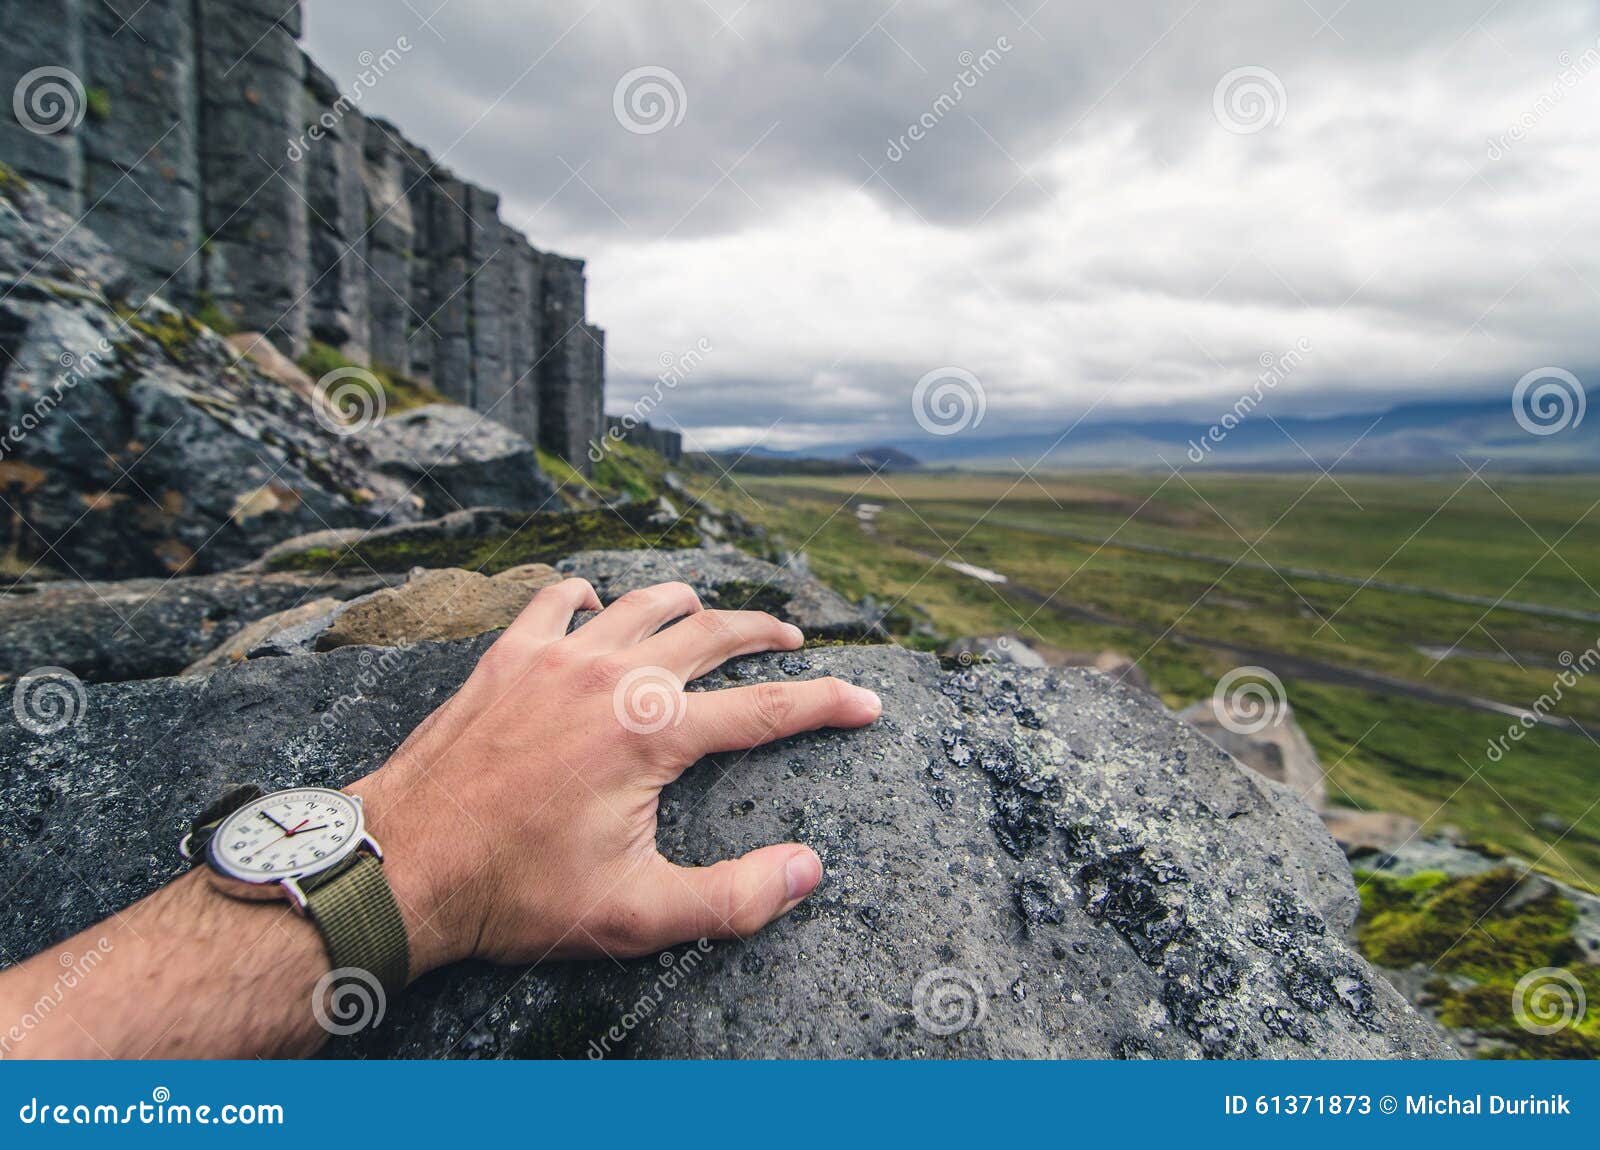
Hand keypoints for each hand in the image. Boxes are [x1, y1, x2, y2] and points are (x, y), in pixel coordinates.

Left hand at [350, 578, 881, 975]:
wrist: (403, 866)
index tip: (867, 699)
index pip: (765, 711)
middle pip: (712, 633)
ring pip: (640, 604)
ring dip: (685, 603)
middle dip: (763, 632)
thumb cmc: (516, 895)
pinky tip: (594, 606)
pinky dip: (586, 598)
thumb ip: (733, 897)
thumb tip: (806, 870)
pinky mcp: (505, 657)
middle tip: (792, 639)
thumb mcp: (636, 914)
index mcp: (652, 735)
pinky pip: (555, 601)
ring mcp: (554, 658)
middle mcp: (612, 679)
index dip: (826, 704)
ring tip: (707, 610)